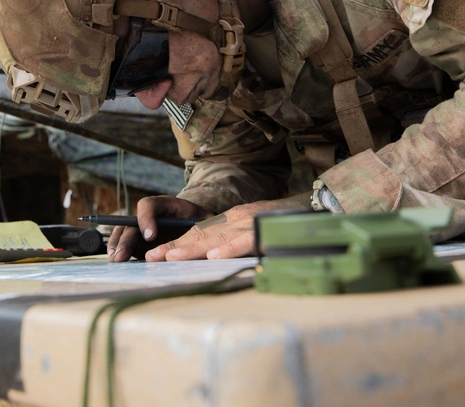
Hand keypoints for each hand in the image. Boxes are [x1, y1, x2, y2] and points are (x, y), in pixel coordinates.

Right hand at [107, 196, 210, 261]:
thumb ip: (204, 228)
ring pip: (123, 232)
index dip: (146, 219)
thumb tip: (204, 244)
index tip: (150, 236)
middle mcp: (150, 215)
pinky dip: (119, 252)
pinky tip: (117, 263)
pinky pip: (125, 244)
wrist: (200, 225)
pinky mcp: (139, 241)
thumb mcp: (208, 221)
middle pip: (131, 223)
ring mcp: (142, 228)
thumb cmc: (204, 221)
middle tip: (122, 255)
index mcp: (166, 204)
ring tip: (115, 259)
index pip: (149, 205)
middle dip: (126, 239)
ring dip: (118, 245)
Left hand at [145, 193, 312, 261]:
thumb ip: (234, 242)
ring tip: (172, 257)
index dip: (177, 244)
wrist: (313, 206)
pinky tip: (215, 256)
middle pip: (201, 235)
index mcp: (231, 220)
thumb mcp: (252, 230)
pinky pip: (246, 240)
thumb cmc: (281, 222)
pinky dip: (230, 248)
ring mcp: (250, 223)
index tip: (155, 255)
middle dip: (176, 247)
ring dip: (194, 248)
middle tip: (152, 258)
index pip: (199, 232)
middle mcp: (236, 219)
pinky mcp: (266, 229)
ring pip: (218, 237)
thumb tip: (212, 258)